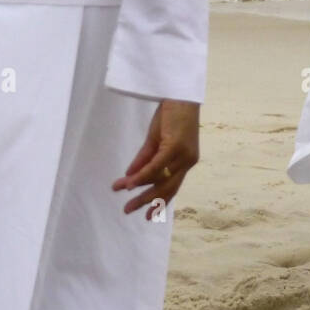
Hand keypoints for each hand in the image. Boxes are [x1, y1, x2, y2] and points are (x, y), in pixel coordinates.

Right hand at [113, 100, 200, 219]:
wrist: (180, 93)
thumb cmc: (171, 113)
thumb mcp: (156, 139)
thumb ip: (144, 159)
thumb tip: (130, 177)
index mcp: (185, 161)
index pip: (171, 186)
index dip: (159, 201)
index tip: (147, 215)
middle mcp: (187, 161)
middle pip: (167, 188)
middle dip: (147, 201)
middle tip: (128, 211)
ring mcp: (183, 155)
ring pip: (160, 179)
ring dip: (140, 190)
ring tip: (123, 198)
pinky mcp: (176, 147)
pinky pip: (157, 166)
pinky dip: (143, 176)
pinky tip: (130, 183)